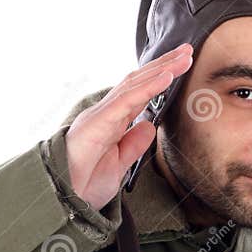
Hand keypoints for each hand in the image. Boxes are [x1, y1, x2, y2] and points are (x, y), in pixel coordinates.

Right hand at [64, 43, 193, 210]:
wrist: (63, 200)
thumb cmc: (84, 184)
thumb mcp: (119, 165)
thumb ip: (133, 144)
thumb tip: (149, 125)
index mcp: (111, 122)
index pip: (139, 93)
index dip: (160, 78)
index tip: (181, 66)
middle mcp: (106, 113)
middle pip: (138, 81)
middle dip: (164, 65)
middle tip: (187, 51)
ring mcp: (101, 115)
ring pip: (134, 85)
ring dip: (161, 69)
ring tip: (183, 58)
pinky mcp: (98, 122)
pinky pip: (127, 100)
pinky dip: (148, 87)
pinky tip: (166, 77)